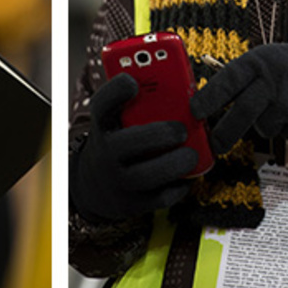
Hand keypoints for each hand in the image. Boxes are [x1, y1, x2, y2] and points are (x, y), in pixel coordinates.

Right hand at [70, 73, 197, 223]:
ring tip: (192, 155)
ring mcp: (117, 181)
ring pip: (146, 175)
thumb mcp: (117, 122)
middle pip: (127, 143)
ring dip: (173, 164)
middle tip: (182, 129)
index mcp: (102, 126)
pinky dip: (177, 187)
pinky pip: (159, 198)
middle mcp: (105, 153)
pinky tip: (188, 177)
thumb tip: (180, 85)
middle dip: (158, 135)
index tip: (134, 83)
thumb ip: (139, 106)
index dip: (115, 92)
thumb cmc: (119, 141)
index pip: (101, 105)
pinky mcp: (133, 204)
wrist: (96, 185)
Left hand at [190, 38, 287, 151]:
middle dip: (226, 133)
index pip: (228, 81)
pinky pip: (287, 135)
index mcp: (256, 64)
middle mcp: (274, 81)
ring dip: (265, 125)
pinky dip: (287, 129)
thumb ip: (236, 78)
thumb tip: (203, 101)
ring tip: (276, 107)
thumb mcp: (259, 60)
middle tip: (216, 145)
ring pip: (265, 128)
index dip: (209, 97)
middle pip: (244, 112)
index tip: (194, 112)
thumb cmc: (285, 67)